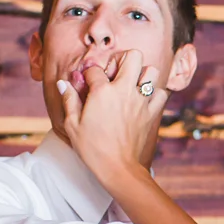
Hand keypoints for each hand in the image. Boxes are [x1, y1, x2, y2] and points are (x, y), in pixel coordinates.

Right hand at [59, 48, 166, 185]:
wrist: (118, 168)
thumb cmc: (92, 148)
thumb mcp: (72, 124)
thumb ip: (69, 100)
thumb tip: (63, 84)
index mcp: (102, 91)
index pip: (95, 69)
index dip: (88, 74)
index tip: (87, 85)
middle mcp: (125, 90)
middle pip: (133, 56)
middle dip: (122, 60)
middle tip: (114, 74)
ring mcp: (141, 101)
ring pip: (151, 70)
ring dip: (141, 74)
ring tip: (130, 85)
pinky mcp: (152, 113)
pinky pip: (160, 93)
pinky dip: (154, 93)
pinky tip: (143, 100)